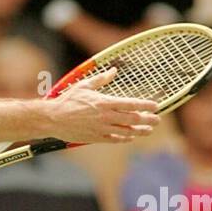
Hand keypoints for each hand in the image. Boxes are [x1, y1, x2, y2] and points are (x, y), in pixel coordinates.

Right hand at [44, 69, 159, 145]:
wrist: (53, 119)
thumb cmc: (67, 100)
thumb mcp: (84, 86)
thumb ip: (101, 79)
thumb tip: (113, 71)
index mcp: (104, 102)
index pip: (131, 104)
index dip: (146, 105)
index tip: (156, 106)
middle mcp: (106, 116)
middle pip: (133, 119)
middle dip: (148, 119)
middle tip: (158, 119)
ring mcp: (102, 129)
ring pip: (127, 131)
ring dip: (140, 131)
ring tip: (149, 129)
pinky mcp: (96, 138)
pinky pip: (115, 139)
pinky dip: (125, 138)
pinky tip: (131, 136)